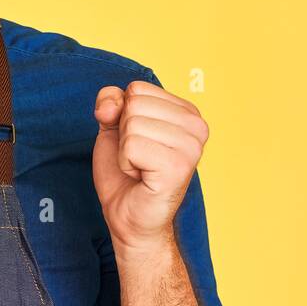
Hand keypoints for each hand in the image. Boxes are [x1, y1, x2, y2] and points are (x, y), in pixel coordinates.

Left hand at [92, 80, 208, 257]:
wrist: (128, 217)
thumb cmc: (125, 174)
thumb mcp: (112, 128)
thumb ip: (110, 103)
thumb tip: (109, 104)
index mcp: (187, 112)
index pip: (137, 88)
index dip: (123, 116)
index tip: (137, 142)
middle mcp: (197, 126)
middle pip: (134, 104)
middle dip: (124, 134)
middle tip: (138, 159)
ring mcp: (191, 147)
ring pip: (132, 124)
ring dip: (125, 152)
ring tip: (141, 169)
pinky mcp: (179, 166)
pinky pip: (132, 146)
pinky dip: (126, 164)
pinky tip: (141, 177)